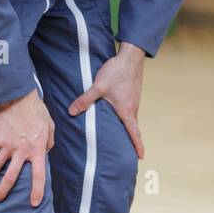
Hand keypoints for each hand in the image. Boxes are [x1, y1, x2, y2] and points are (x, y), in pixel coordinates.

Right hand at [0, 89, 55, 206]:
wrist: (19, 97)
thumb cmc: (37, 111)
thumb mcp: (49, 126)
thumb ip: (49, 140)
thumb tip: (47, 151)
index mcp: (37, 150)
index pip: (39, 175)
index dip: (37, 190)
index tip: (34, 203)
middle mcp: (22, 151)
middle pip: (10, 177)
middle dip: (2, 191)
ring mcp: (7, 146)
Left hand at [69, 42, 145, 158]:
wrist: (131, 56)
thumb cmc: (117, 71)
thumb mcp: (99, 86)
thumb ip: (85, 100)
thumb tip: (71, 112)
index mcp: (126, 110)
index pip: (134, 132)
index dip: (138, 145)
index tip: (141, 156)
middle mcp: (133, 107)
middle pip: (133, 127)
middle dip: (132, 139)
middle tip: (129, 151)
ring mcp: (135, 100)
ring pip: (132, 117)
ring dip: (129, 127)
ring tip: (121, 135)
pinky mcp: (133, 93)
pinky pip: (130, 108)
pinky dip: (126, 115)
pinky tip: (118, 112)